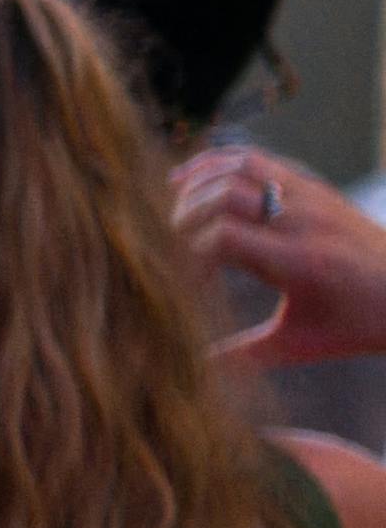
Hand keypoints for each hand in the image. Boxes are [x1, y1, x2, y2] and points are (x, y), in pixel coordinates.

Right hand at [183, 144, 385, 366]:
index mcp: (299, 262)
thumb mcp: (301, 343)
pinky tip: (197, 176)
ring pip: (240, 167)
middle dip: (185, 214)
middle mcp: (303, 221)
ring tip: (175, 201)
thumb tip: (197, 367)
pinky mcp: (315, 186)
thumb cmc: (357, 324)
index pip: (221, 237)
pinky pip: (260, 160)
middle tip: (171, 241)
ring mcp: (311, 197)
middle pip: (223, 196)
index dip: (190, 255)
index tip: (188, 280)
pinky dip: (221, 162)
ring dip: (199, 181)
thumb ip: (246, 353)